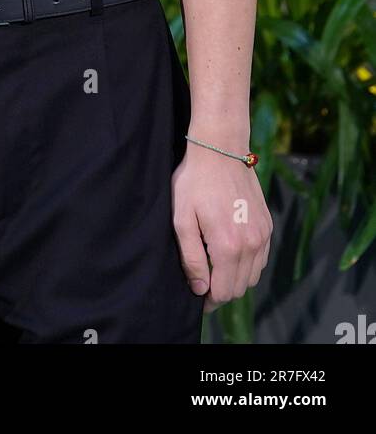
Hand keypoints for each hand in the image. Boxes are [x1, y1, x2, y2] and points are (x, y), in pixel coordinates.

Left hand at [171, 141, 272, 312]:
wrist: (220, 150)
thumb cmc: (195, 183)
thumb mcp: (182, 219)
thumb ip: (191, 258)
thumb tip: (200, 289)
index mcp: (228, 246)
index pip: (224, 292)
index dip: (209, 300)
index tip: (197, 296)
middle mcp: (251, 245)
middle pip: (239, 288)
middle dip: (221, 290)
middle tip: (203, 280)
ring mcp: (263, 235)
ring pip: (252, 276)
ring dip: (235, 278)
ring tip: (215, 265)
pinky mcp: (267, 225)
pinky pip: (261, 259)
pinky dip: (248, 264)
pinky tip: (231, 252)